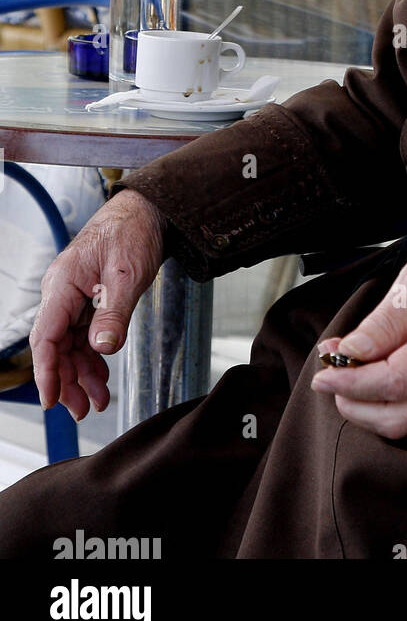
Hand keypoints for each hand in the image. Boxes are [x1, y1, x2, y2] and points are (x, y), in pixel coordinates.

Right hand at [30, 189, 165, 419]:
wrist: (146, 211)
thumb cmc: (133, 232)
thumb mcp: (128, 275)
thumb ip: (114, 313)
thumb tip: (101, 348)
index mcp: (63, 284)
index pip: (45, 337)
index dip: (46, 372)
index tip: (51, 399)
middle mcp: (62, 292)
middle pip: (55, 346)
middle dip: (67, 381)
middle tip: (83, 410)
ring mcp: (74, 296)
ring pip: (69, 344)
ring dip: (81, 374)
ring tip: (96, 401)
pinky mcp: (88, 298)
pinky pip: (83, 334)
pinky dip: (92, 356)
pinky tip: (101, 376)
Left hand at [311, 227, 406, 439]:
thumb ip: (383, 322)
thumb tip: (349, 354)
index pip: (393, 383)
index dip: (351, 383)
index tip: (324, 372)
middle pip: (395, 418)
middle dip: (353, 403)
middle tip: (330, 374)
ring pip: (401, 422)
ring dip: (365, 407)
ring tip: (346, 373)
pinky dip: (381, 401)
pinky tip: (367, 374)